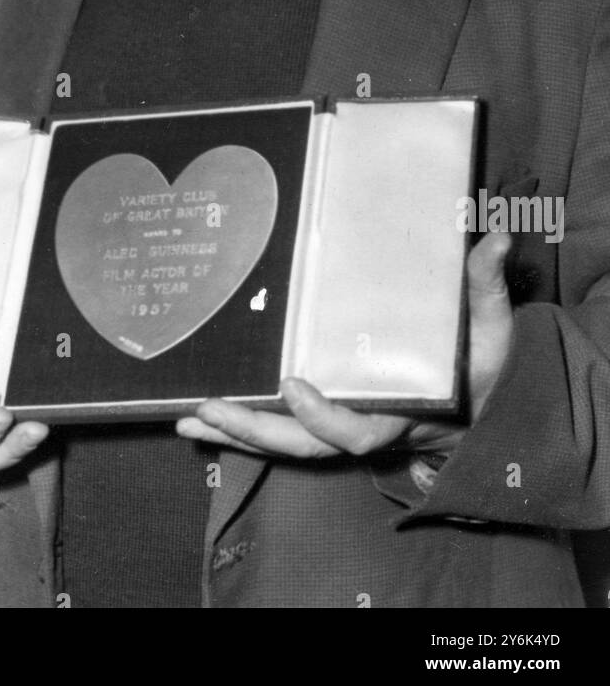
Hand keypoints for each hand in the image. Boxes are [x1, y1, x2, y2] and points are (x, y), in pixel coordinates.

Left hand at [177, 228, 513, 459]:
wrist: (484, 406)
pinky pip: (284, 430)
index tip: (293, 384)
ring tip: (186, 420)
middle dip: (254, 430)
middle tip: (206, 409)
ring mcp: (344, 426)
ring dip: (236, 432)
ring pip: (286, 443)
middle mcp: (365, 427)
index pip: (357, 432)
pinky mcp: (330, 417)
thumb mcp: (492, 330)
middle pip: (304, 446)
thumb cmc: (483, 366)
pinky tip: (203, 418)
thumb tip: (498, 240)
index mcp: (401, 413)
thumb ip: (486, 287)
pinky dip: (245, 427)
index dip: (324, 416)